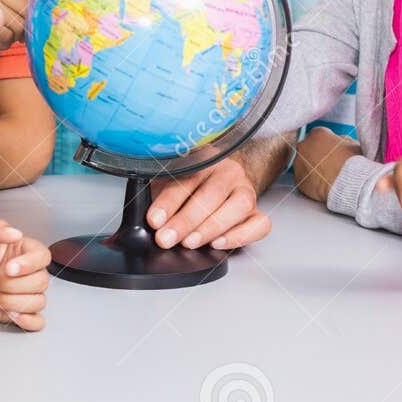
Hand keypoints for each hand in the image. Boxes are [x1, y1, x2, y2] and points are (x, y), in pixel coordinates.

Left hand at [0, 219, 49, 331]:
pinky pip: (36, 321)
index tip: (9, 268)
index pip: (42, 256)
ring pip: (38, 301)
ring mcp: (21, 293)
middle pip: (41, 281)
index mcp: (20, 250)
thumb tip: (14, 232)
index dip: (29, 264)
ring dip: (13, 302)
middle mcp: (25, 272)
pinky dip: (28, 321)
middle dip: (12, 285)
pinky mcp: (15, 311)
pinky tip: (11, 314)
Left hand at [147, 156, 270, 250]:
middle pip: (211, 193)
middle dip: (185, 220)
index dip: (169, 201)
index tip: (154, 220)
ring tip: (190, 242)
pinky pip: (259, 224)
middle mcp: (228, 171)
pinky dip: (241, 235)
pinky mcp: (257, 212)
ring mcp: (246, 191)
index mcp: (204, 158)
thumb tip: (142, 212)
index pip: (186, 178)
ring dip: (211, 226)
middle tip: (166, 238)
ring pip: (239, 206)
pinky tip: (219, 243)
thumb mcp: (168, 181)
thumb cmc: (188, 185)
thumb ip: (156, 192)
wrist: (219, 183)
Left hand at [293, 127, 356, 203]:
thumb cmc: (355, 163)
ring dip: (312, 167)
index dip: (328, 144)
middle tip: (330, 164)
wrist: (350, 185)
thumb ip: (342, 140)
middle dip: (317, 154)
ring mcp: (298, 163)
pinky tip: (322, 184)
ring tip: (327, 176)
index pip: (319, 135)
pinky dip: (311, 181)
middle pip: (309, 148)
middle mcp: (303, 146)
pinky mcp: (299, 180)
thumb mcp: (353, 144)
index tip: (334, 152)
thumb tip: (338, 141)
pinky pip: (304, 178)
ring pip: (304, 163)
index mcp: (317, 134)